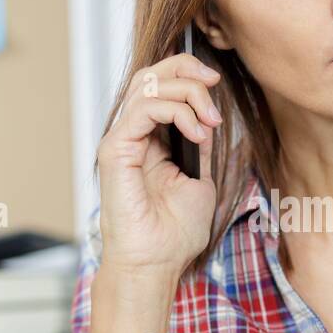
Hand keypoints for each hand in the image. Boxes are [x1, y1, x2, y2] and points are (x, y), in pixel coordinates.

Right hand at [95, 53, 222, 279]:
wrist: (157, 263)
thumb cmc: (174, 233)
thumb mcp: (200, 178)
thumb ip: (200, 146)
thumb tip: (207, 116)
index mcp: (149, 141)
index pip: (160, 87)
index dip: (187, 75)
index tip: (216, 83)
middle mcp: (132, 136)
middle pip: (149, 76)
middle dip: (185, 69)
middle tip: (213, 82)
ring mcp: (122, 140)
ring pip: (148, 86)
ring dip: (187, 93)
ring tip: (209, 120)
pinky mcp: (115, 149)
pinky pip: (143, 109)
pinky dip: (176, 112)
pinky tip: (196, 133)